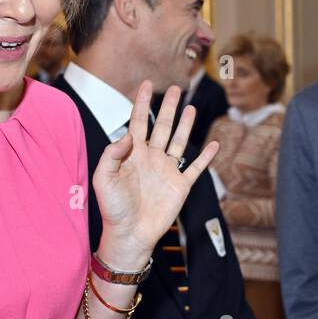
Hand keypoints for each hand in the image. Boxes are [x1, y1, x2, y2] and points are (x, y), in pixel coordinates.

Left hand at [92, 81, 219, 266]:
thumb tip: (129, 135)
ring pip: (179, 142)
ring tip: (191, 108)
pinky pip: (196, 168)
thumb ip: (112, 155)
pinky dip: (206, 157)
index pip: (138, 122)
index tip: (146, 84)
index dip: (142, 103)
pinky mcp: (180, 185)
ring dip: (186, 125)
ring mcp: (167, 171)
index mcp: (133, 154)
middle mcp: (151, 158)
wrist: (130, 234)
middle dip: (168, 107)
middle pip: (163, 127)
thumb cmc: (113, 208)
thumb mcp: (103, 179)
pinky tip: (214, 144)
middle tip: (175, 89)